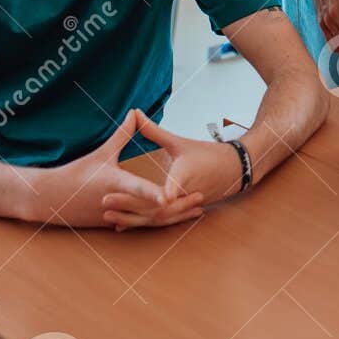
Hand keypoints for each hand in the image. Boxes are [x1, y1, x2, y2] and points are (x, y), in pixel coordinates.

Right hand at [24, 111, 195, 229]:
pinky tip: (179, 220)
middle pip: (151, 207)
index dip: (153, 192)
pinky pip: (142, 226)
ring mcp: (117, 217)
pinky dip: (161, 224)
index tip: (169, 196)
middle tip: (201, 197)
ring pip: (150, 221)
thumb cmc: (78, 173)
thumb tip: (134, 112)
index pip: (137, 188)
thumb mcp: (102, 153)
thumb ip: (122, 134)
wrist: (53, 199)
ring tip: (197, 211)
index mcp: (114, 183)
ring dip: (174, 217)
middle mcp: (117, 203)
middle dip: (177, 204)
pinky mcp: (116, 225)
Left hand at [101, 112, 245, 229]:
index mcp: (186, 172)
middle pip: (156, 204)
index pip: (174, 183)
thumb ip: (154, 131)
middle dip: (129, 204)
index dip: (163, 191)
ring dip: (132, 218)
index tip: (158, 196)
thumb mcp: (178, 142)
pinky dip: (141, 222)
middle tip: (105, 202)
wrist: (233, 170)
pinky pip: (160, 221)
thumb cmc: (206, 153)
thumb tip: (135, 113)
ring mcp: (185, 205)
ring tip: (109, 216)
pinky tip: (122, 225)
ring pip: (157, 216)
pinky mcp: (182, 213)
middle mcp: (186, 192)